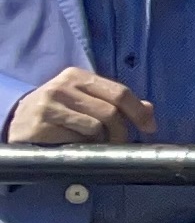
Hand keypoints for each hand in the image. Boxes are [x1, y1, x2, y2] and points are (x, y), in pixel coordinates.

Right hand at [7, 68, 153, 145]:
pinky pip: (75, 139)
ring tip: (91, 143)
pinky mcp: (40, 124)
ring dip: (101, 142)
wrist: (16, 121)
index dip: (138, 112)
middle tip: (120, 144)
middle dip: (122, 132)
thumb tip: (149, 109)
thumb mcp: (84, 101)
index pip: (120, 92)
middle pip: (111, 112)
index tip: (149, 128)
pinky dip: (82, 146)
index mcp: (78, 76)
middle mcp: (64, 86)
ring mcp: (50, 104)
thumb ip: (114, 103)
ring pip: (95, 127)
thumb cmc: (57, 111)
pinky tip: (73, 144)